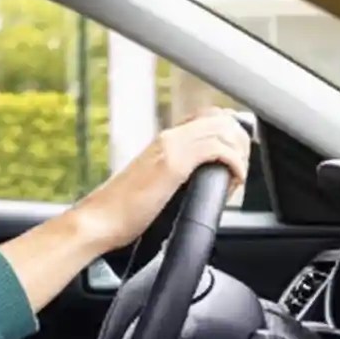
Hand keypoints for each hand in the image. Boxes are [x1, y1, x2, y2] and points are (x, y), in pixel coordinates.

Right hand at [71, 107, 251, 255]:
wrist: (98, 221)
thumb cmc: (122, 213)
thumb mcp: (154, 187)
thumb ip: (175, 179)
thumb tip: (197, 188)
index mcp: (163, 141)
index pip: (208, 117)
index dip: (229, 133)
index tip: (235, 159)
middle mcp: (167, 138)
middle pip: (221, 118)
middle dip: (241, 142)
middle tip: (240, 170)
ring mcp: (170, 147)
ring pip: (223, 129)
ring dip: (240, 153)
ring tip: (237, 178)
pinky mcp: (173, 163)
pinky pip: (218, 149)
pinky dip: (234, 164)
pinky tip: (232, 182)